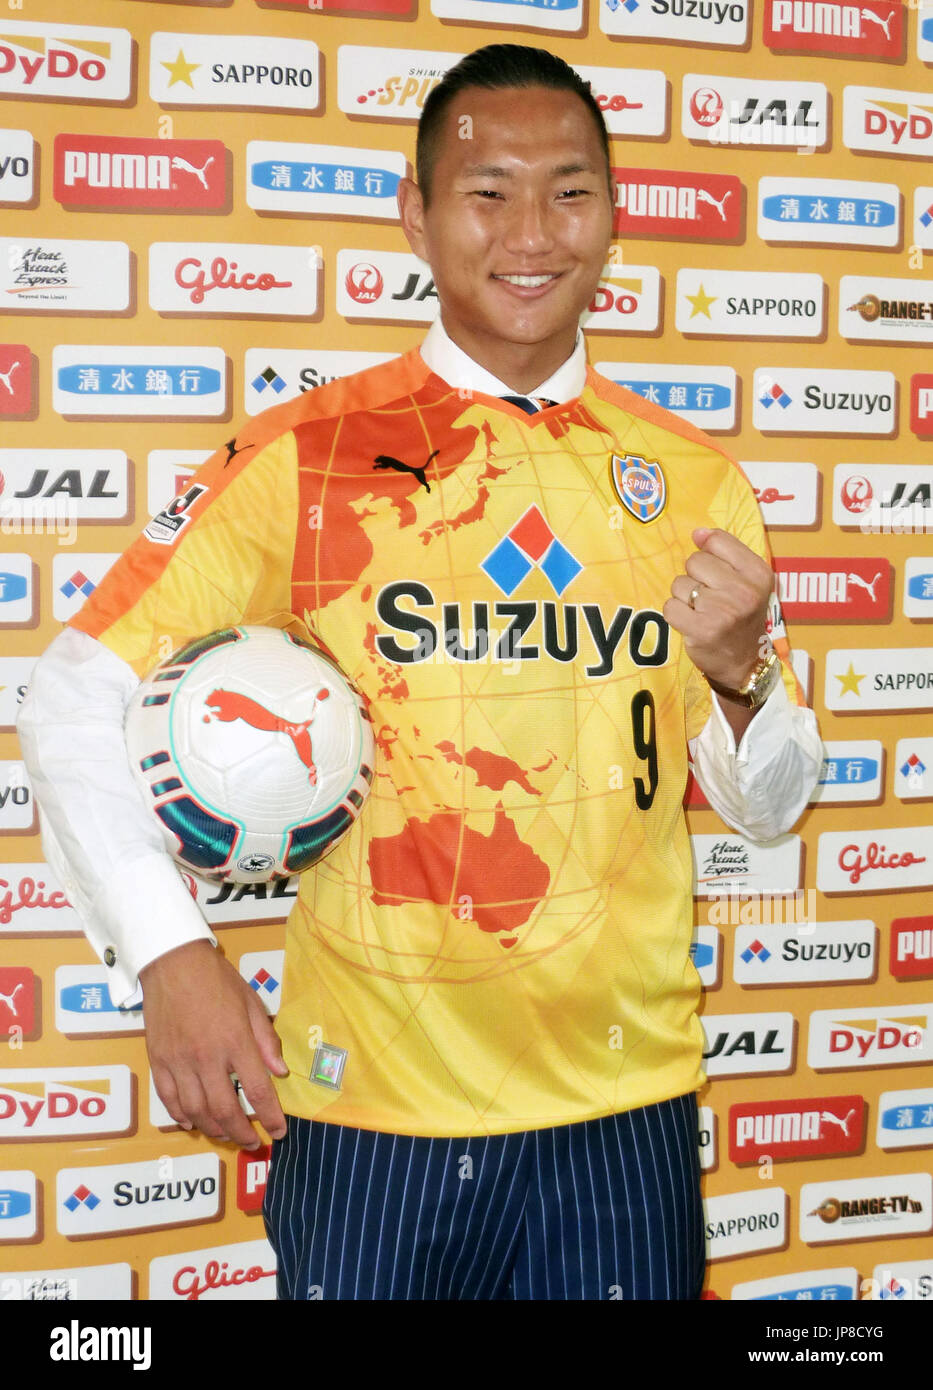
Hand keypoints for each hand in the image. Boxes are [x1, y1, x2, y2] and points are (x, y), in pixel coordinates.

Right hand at [140, 939, 288, 1149]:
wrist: (173, 963)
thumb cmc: (217, 980)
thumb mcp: (251, 1003)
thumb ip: (266, 1040)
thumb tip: (280, 1071)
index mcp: (235, 1041)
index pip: (258, 1090)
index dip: (270, 1117)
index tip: (279, 1133)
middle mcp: (207, 1057)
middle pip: (225, 1111)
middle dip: (241, 1134)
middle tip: (252, 1144)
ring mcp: (179, 1062)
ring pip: (196, 1112)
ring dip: (213, 1130)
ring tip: (226, 1135)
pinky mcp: (158, 1061)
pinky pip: (169, 1099)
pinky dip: (181, 1117)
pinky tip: (193, 1123)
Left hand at [663, 527, 773, 688]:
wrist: (745, 662)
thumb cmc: (742, 615)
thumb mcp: (747, 580)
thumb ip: (725, 551)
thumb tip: (698, 532)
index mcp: (758, 573)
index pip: (717, 540)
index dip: (708, 554)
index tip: (715, 573)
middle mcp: (743, 591)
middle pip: (694, 561)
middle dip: (695, 578)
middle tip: (709, 597)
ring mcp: (722, 611)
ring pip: (679, 584)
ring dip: (684, 597)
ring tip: (702, 611)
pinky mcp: (701, 629)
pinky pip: (670, 607)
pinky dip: (676, 614)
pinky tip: (692, 622)